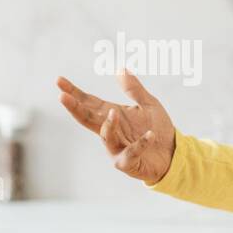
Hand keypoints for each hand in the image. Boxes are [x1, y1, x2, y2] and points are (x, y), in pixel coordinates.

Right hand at [56, 70, 175, 183]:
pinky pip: (132, 152)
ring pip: (107, 137)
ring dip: (109, 125)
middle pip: (88, 119)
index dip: (74, 92)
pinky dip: (140, 144)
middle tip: (63, 96)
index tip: (59, 81)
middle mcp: (111, 132)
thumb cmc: (158, 128)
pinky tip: (150, 135)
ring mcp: (117, 149)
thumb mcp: (148, 104)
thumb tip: (120, 69)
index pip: (88, 102)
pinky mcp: (129, 163)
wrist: (172, 153)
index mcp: (112, 115)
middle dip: (76, 108)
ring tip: (113, 112)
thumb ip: (134, 89)